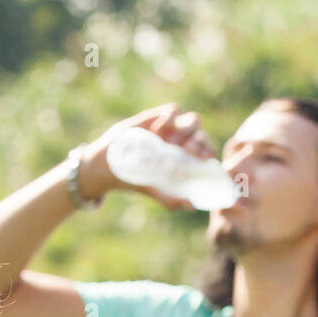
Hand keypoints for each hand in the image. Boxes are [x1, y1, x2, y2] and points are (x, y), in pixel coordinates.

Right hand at [79, 102, 217, 211]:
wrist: (109, 166)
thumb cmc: (135, 180)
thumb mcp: (155, 190)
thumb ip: (172, 198)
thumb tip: (192, 206)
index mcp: (186, 161)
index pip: (206, 152)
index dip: (208, 153)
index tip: (203, 158)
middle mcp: (182, 144)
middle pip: (202, 135)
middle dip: (199, 142)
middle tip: (187, 150)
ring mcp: (172, 129)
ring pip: (193, 121)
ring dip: (186, 130)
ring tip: (169, 141)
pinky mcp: (158, 116)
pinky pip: (174, 110)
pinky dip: (170, 118)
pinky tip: (157, 130)